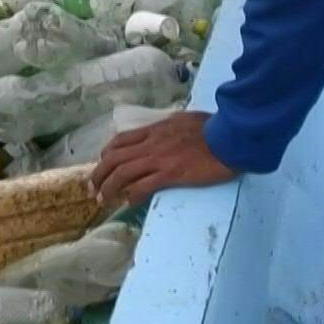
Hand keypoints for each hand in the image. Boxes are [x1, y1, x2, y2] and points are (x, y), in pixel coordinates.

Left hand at [90, 111, 237, 205]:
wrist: (231, 137)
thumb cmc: (215, 127)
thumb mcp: (185, 120)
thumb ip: (171, 128)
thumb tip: (165, 134)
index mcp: (156, 129)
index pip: (121, 140)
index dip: (107, 154)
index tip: (102, 164)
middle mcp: (152, 143)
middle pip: (114, 158)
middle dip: (99, 173)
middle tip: (92, 187)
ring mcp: (160, 159)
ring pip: (123, 173)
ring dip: (108, 187)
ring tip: (102, 200)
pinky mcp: (171, 174)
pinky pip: (143, 186)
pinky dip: (132, 195)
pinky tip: (128, 203)